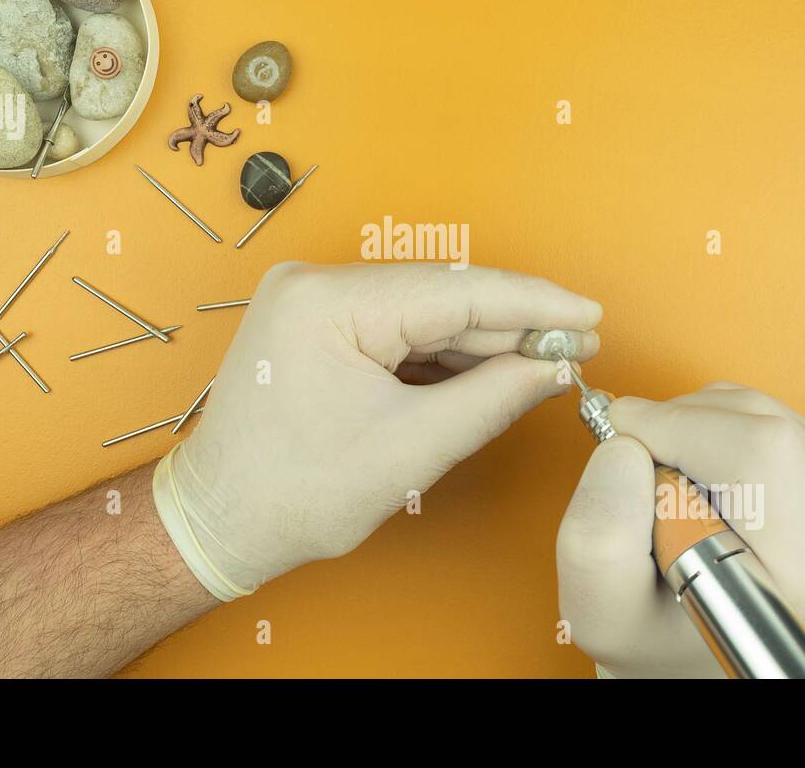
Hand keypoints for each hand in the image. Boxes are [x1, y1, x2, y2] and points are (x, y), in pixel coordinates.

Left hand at [154, 262, 601, 600]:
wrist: (218, 521)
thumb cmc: (291, 494)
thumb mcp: (411, 449)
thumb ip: (492, 399)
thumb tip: (553, 368)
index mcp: (327, 302)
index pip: (456, 289)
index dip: (532, 304)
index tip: (586, 314)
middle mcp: (315, 284)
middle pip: (441, 296)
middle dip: (511, 327)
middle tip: (577, 348)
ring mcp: (313, 301)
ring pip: (422, 311)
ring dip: (480, 342)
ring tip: (544, 364)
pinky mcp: (317, 324)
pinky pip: (396, 328)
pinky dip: (442, 353)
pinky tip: (489, 372)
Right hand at [556, 383, 804, 677]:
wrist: (683, 642)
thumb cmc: (648, 630)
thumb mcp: (600, 602)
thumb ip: (601, 531)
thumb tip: (627, 443)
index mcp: (804, 573)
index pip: (759, 452)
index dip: (677, 427)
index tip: (623, 444)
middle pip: (761, 421)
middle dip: (679, 422)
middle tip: (639, 466)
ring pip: (758, 408)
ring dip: (691, 420)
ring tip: (664, 477)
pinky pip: (763, 412)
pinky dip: (710, 422)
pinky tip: (691, 470)